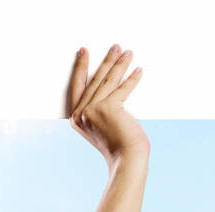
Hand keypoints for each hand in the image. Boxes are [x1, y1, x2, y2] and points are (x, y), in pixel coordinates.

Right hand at [67, 44, 147, 166]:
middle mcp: (82, 113)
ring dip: (120, 64)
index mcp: (77, 119)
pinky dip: (132, 79)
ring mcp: (94, 110)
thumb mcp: (102, 128)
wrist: (127, 160)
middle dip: (106, 61)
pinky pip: (123, 89)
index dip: (82, 68)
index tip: (84, 51)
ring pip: (108, 81)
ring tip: (128, 52)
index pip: (78, 86)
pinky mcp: (109, 108)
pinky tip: (138, 70)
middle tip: (114, 47)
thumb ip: (99, 111)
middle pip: (95, 80)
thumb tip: (112, 91)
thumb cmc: (119, 148)